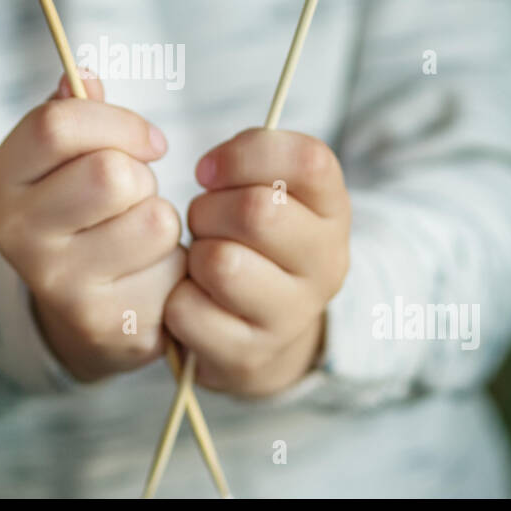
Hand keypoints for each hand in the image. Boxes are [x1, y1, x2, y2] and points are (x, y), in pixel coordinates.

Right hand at [0, 73, 184, 382]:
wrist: (77, 312)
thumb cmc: (81, 211)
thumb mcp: (65, 159)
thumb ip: (75, 112)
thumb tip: (81, 75)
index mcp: (1, 178)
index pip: (57, 125)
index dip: (120, 123)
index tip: (150, 142)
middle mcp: (16, 233)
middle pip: (110, 173)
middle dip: (142, 176)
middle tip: (136, 195)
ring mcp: (56, 283)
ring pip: (153, 220)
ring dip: (162, 221)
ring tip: (139, 236)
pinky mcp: (103, 321)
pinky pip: (172, 270)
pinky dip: (175, 267)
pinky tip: (148, 274)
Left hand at [166, 128, 350, 396]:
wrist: (264, 332)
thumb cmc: (254, 241)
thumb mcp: (270, 191)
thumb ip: (250, 160)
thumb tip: (211, 169)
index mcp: (334, 210)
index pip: (308, 161)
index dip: (245, 155)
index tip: (209, 171)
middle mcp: (327, 264)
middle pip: (257, 211)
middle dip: (209, 209)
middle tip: (203, 221)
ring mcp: (292, 315)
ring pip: (222, 262)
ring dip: (194, 255)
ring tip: (203, 261)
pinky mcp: (249, 355)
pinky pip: (188, 310)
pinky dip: (177, 299)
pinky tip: (195, 299)